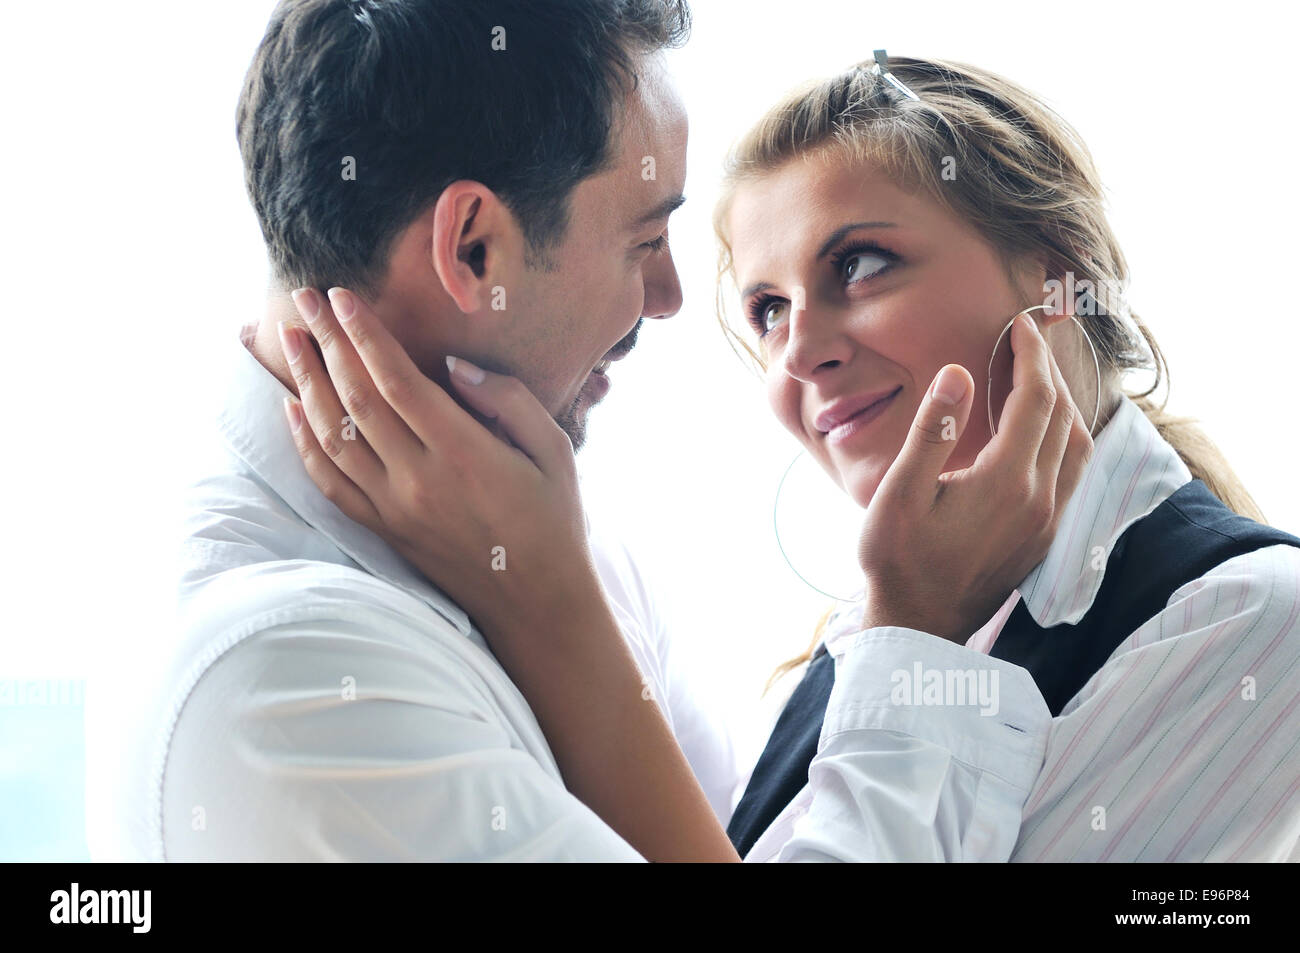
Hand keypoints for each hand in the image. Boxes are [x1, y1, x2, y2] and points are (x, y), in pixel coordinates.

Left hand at [276, 286, 603, 635]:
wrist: (537, 604)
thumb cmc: (554, 520)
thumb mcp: (555, 451)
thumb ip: (508, 400)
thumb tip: (453, 364)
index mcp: (464, 453)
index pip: (397, 380)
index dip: (364, 335)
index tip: (341, 297)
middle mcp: (419, 480)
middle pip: (355, 399)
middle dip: (326, 343)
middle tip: (304, 299)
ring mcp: (396, 509)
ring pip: (333, 437)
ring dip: (307, 383)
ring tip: (291, 339)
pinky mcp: (385, 531)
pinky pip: (331, 483)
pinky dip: (305, 443)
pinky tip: (293, 408)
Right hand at [856, 312, 1093, 642]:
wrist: (919, 628)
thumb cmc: (898, 560)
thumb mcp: (900, 492)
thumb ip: (932, 431)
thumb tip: (958, 373)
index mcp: (1006, 481)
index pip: (1036, 399)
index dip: (1031, 357)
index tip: (1020, 326)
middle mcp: (1040, 500)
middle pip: (1063, 417)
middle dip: (1048, 373)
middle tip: (1027, 343)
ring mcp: (1047, 524)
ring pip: (1078, 447)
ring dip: (1062, 406)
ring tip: (1035, 381)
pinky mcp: (1044, 540)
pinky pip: (1072, 475)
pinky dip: (1064, 439)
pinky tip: (1040, 435)